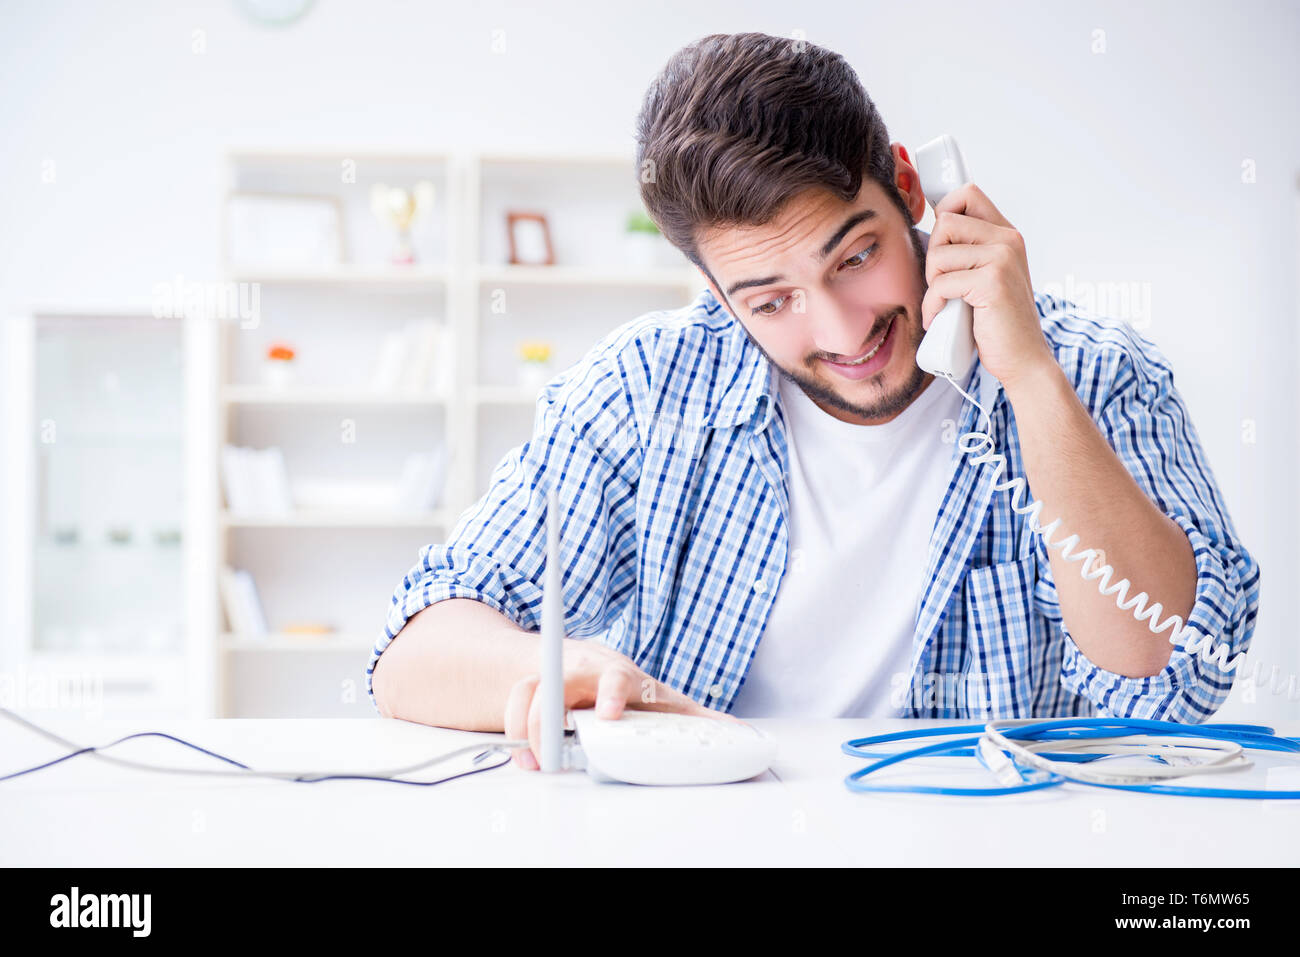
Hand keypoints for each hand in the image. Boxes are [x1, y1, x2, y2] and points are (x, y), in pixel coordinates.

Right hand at [503, 638, 739, 769]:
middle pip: (561, 683)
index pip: (617, 677)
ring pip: (530, 690)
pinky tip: (521, 755)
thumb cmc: (630, 687)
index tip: (608, 715)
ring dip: (524, 726)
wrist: (590, 663)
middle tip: (549, 755)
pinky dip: (512, 727)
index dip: (612, 694)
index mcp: (621, 675)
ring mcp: (556, 676)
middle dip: (549, 719)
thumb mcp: (666, 700)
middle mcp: (585, 671)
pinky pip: (514, 699)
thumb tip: (740, 729)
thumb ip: (700, 717)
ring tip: (532, 761)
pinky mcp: (532, 688)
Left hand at [921, 183, 1056, 390]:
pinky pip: (941, 284)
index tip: (939, 244)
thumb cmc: (998, 322)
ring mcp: (1002, 258)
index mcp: (1006, 234)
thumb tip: (935, 229)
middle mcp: (1007, 240)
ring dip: (932, 284)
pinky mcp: (992, 281)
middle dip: (933, 255)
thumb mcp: (986, 277)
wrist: (1023, 358)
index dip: (943, 212)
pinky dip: (933, 305)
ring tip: (945, 303)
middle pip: (946, 222)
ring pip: (939, 254)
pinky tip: (940, 317)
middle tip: (942, 284)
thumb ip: (969, 251)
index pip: (967, 194)